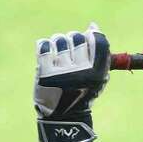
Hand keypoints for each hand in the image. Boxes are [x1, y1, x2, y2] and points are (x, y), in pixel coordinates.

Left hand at [34, 24, 109, 141]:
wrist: (63, 115)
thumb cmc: (83, 93)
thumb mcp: (98, 77)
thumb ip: (99, 54)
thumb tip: (93, 25)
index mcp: (97, 72)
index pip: (97, 41)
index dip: (92, 33)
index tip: (89, 33)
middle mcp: (81, 71)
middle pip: (77, 37)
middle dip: (74, 39)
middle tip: (70, 49)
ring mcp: (62, 71)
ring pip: (59, 39)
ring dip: (58, 43)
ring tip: (58, 53)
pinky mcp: (45, 71)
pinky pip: (44, 46)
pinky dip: (45, 47)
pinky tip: (47, 54)